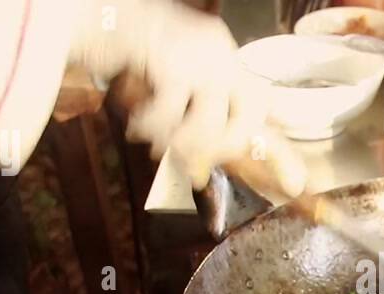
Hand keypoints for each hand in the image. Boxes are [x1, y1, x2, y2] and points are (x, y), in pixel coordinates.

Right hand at [70, 0, 305, 194]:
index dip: (278, 150)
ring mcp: (199, 54)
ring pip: (208, 127)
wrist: (88, 13)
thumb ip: (190, 123)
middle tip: (188, 162)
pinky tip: (136, 123)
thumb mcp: (169, 87)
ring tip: (151, 141)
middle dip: (221, 149)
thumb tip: (201, 173)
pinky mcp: (171, 60)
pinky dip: (150, 128)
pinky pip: (170, 116)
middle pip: (249, 118)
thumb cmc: (126, 53)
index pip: (261, 103)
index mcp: (223, 56)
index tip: (294, 187)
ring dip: (178, 144)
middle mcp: (220, 51)